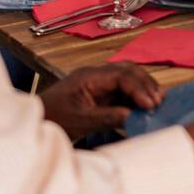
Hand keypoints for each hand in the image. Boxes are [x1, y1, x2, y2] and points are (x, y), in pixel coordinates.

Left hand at [39, 62, 163, 137]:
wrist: (35, 122)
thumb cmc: (53, 119)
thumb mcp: (80, 122)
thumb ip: (106, 117)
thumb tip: (132, 116)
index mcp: (88, 76)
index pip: (121, 75)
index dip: (138, 88)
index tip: (150, 103)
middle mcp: (95, 75)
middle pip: (128, 71)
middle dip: (145, 84)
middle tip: (158, 101)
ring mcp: (98, 83)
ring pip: (127, 78)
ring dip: (143, 89)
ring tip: (157, 103)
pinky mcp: (100, 94)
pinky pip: (122, 90)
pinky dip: (136, 97)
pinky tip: (144, 107)